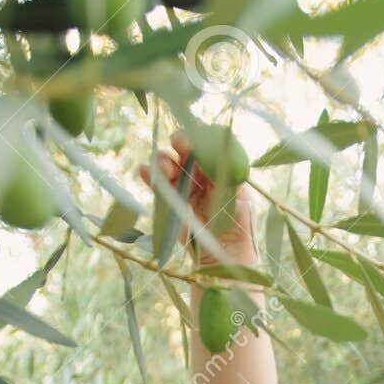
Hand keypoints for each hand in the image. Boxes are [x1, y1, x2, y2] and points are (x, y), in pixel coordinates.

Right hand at [138, 130, 259, 266]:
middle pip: (186, 151)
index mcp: (220, 169)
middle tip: (179, 144)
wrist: (224, 253)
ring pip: (170, 165)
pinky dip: (150, 176)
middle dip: (181, 143)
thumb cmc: (239, 226)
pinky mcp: (172, 200)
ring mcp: (185, 186)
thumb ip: (228, 178)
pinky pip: (159, 184)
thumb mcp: (239, 199)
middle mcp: (201, 174)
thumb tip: (218, 154)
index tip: (196, 130)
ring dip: (164, 161)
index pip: (208, 145)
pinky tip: (144, 171)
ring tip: (164, 168)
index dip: (200, 135)